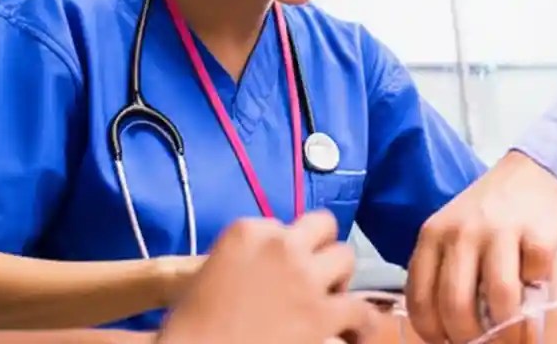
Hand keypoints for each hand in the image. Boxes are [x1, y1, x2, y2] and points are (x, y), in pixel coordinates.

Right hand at [155, 212, 376, 343]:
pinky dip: (362, 323)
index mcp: (248, 231)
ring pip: (346, 258)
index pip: (283, 224)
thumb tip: (270, 268)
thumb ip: (247, 257)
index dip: (285, 248)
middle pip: (323, 227)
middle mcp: (281, 245)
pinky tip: (356, 333)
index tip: (279, 269)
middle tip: (314, 274)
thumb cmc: (194, 323)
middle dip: (321, 249)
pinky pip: (361, 309)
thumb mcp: (213, 271)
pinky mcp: (322, 314)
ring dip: (340, 278)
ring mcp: (305, 277)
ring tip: (332, 299)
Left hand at [406, 151, 556, 343]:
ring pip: (499, 299)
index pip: (419, 299)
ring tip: (514, 336)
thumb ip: (444, 269)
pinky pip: (536, 278)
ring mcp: (501, 231)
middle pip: (455, 306)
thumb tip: (446, 329)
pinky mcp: (538, 233)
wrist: (537, 170)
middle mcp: (461, 233)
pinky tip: (536, 283)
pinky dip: (539, 289)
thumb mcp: (454, 232)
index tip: (447, 342)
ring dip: (508, 330)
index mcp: (433, 235)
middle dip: (469, 338)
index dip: (432, 333)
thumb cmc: (493, 211)